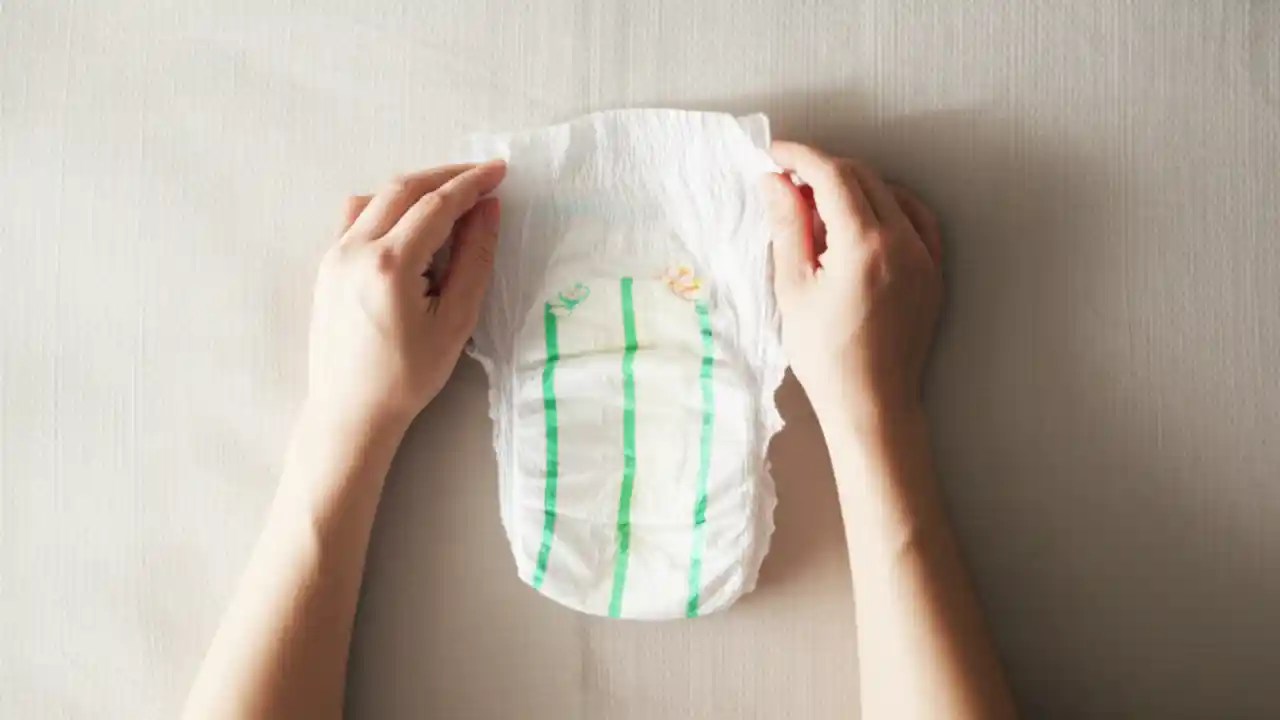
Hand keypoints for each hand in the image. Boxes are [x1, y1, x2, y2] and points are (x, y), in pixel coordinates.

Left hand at [306, 161, 505, 431]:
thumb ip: (474, 260)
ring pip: (375, 197)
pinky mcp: (326, 265)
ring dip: (414, 187)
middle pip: (403, 188)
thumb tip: (487, 210)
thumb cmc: (408, 376)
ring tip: (448, 197)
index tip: (499, 171)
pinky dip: (386, 205)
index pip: (437, 204)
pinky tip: (408, 222)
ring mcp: (334, 254)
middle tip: (481, 175)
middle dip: (445, 176)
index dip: (471, 183)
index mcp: (390, 264)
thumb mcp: (455, 322)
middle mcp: (355, 249)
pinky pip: (355, 216)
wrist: (350, 410)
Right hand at [763, 141, 942, 424]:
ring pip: (890, 193)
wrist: (871, 403)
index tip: (774, 155)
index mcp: (864, 243)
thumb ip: (787, 226)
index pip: (832, 175)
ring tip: (820, 207)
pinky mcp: (934, 272)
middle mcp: (903, 241)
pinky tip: (866, 218)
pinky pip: (918, 219)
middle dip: (823, 170)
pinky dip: (890, 206)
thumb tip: (776, 181)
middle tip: (788, 183)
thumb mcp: (793, 287)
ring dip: (854, 186)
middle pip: (862, 177)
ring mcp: (925, 256)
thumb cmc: (825, 355)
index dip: (800, 157)